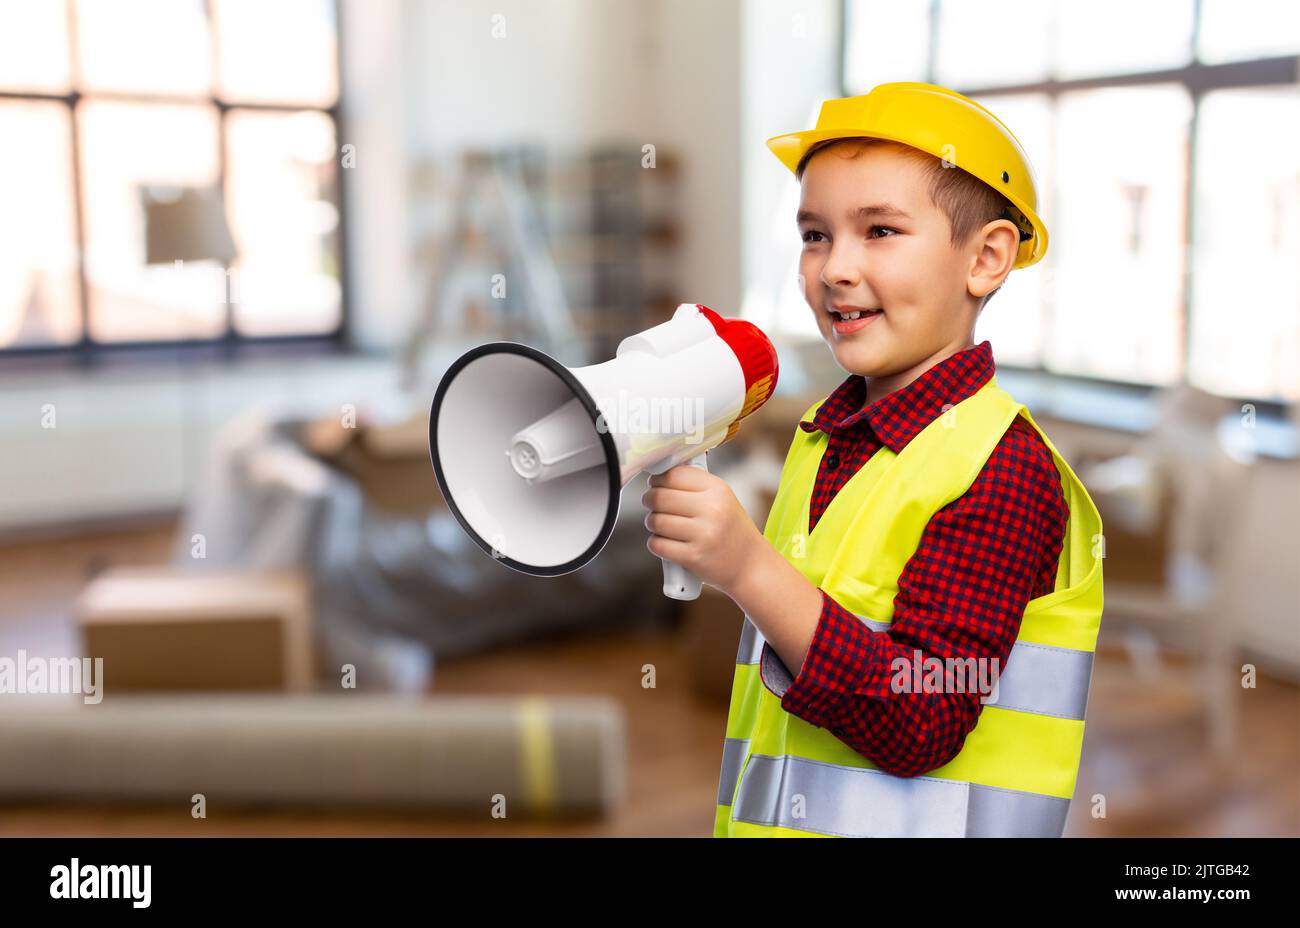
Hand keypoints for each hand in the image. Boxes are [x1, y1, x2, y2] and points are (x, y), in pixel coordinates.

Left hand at [640, 463, 761, 594]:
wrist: (750, 564)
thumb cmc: (730, 529)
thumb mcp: (722, 499)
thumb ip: (694, 485)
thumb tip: (659, 474)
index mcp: (718, 490)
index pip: (674, 474)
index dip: (658, 479)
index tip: (655, 484)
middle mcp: (712, 509)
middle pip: (660, 497)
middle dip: (649, 500)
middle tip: (651, 503)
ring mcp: (703, 534)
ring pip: (655, 521)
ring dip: (652, 523)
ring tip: (661, 524)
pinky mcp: (693, 556)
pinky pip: (657, 544)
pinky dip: (656, 543)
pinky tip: (666, 542)